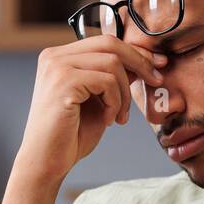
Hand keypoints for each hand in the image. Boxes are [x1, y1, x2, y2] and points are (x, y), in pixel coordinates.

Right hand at [14, 36, 165, 187]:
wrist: (46, 162)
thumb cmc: (70, 135)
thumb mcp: (99, 100)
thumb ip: (114, 78)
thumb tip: (145, 61)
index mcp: (59, 57)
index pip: (104, 42)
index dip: (135, 51)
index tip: (157, 65)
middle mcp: (54, 57)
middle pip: (110, 43)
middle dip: (140, 62)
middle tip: (157, 80)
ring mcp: (56, 67)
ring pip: (112, 63)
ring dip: (125, 93)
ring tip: (119, 116)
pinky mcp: (63, 82)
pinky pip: (107, 81)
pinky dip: (115, 102)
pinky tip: (108, 121)